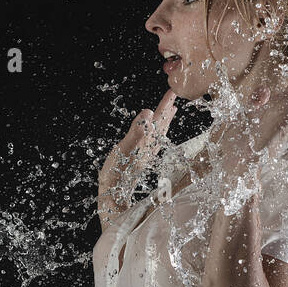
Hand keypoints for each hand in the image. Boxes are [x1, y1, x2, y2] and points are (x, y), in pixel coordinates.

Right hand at [97, 90, 177, 219]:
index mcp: (146, 142)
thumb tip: (148, 113)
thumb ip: (136, 131)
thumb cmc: (116, 174)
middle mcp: (149, 148)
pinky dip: (158, 132)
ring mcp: (146, 154)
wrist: (113, 196)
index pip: (158, 119)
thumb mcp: (123, 149)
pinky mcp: (141, 160)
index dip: (165, 104)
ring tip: (170, 111)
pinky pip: (154, 141)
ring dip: (164, 121)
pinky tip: (155, 134)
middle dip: (167, 110)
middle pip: (161, 125)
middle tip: (174, 96)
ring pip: (159, 133)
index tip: (173, 90)